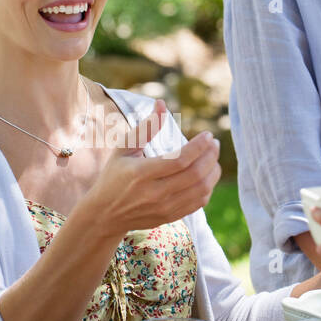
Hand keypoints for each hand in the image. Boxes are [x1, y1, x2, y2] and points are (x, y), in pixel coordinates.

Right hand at [84, 99, 220, 232]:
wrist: (106, 214)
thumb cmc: (114, 176)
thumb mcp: (124, 149)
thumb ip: (146, 127)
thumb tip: (162, 103)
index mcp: (142, 173)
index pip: (180, 160)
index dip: (199, 146)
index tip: (208, 135)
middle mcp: (155, 193)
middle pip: (195, 174)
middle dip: (211, 156)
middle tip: (214, 143)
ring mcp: (164, 207)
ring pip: (201, 189)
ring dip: (213, 171)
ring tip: (213, 156)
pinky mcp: (171, 216)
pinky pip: (199, 202)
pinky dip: (208, 186)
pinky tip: (206, 174)